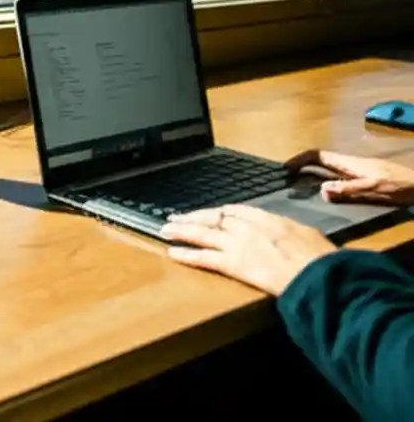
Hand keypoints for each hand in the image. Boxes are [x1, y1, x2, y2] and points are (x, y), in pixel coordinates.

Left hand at [161, 205, 335, 294]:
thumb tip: (287, 234)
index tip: (209, 214)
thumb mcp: (306, 234)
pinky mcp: (233, 263)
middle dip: (193, 218)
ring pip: (202, 233)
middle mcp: (248, 226)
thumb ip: (288, 231)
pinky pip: (204, 257)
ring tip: (165, 230)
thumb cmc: (320, 258)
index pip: (235, 211)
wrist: (318, 274)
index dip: (218, 213)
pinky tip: (173, 253)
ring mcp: (238, 243)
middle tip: (175, 218)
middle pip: (213, 218)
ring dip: (182, 231)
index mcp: (268, 217)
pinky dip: (187, 254)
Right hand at [285, 149, 413, 205]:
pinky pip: (337, 177)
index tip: (285, 169)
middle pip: (320, 160)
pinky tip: (325, 194)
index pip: (318, 155)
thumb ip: (348, 189)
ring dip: (312, 174)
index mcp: (349, 163)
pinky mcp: (362, 178)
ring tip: (300, 187)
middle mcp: (350, 164)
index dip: (300, 159)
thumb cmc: (399, 186)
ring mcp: (356, 170)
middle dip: (302, 166)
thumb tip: (321, 189)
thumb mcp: (373, 189)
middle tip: (287, 179)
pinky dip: (324, 181)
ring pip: (328, 168)